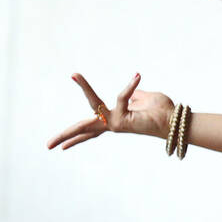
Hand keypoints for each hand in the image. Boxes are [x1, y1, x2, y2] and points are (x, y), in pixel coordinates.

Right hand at [46, 73, 173, 149]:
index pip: (92, 125)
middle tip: (47, 145)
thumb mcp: (145, 99)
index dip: (77, 135)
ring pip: (94, 106)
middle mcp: (113, 124)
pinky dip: (130, 86)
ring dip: (85, 88)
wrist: (175, 121)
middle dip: (66, 135)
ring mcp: (116, 124)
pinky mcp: (123, 120)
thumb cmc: (162, 111)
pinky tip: (137, 76)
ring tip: (74, 74)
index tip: (61, 146)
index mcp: (114, 120)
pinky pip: (121, 98)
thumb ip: (133, 95)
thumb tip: (130, 90)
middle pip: (84, 128)